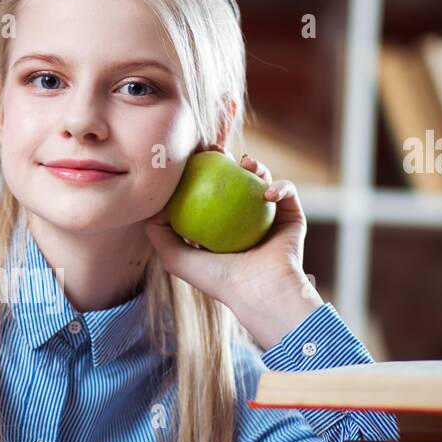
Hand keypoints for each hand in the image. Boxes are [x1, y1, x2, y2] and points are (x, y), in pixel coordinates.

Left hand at [144, 152, 321, 350]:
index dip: (200, 170)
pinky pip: (286, 192)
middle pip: (234, 178)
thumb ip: (158, 233)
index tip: (194, 155)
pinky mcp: (291, 217)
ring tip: (246, 165)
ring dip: (256, 166)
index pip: (208, 189)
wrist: (260, 291)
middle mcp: (243, 219)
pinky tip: (268, 191)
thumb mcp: (176, 258)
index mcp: (219, 226)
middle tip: (217, 151)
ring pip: (262, 179)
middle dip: (226, 158)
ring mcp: (269, 217)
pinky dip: (280, 186)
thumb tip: (150, 205)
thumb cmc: (217, 278)